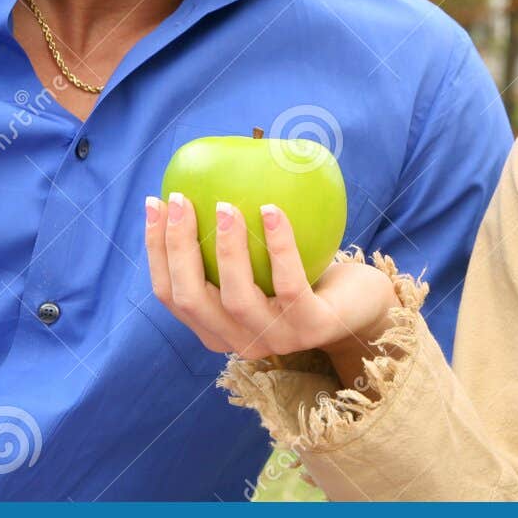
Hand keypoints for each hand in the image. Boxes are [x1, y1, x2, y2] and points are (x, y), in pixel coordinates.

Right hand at [144, 192, 398, 363]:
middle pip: (191, 298)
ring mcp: (275, 339)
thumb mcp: (260, 263)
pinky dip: (278, 244)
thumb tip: (202, 177)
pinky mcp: (311, 327)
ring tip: (226, 205)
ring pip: (235, 297)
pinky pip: (288, 284)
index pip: (171, 294)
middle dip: (177, 247)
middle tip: (180, 199)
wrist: (362, 306)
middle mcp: (239, 341)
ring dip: (226, 248)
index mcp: (217, 328)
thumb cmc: (306, 275)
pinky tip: (271, 210)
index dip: (155, 249)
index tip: (155, 203)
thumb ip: (231, 241)